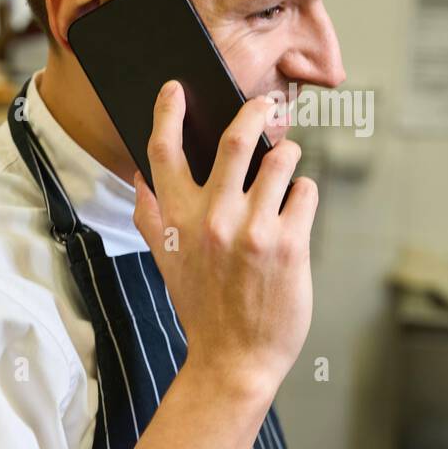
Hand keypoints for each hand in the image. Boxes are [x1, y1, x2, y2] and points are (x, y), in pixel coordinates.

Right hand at [131, 80, 317, 402]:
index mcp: (176, 221)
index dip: (167, 112)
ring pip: (282, 160)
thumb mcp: (164, 262)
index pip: (164, 152)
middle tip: (265, 105)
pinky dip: (303, 193)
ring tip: (286, 164)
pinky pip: (305, 192)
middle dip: (255, 111)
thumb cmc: (201, 308)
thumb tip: (142, 175)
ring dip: (287, 155)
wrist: (234, 359)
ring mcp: (253, 230)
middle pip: (236, 140)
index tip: (175, 89)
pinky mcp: (290, 244)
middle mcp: (212, 219)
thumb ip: (152, 216)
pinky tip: (295, 208)